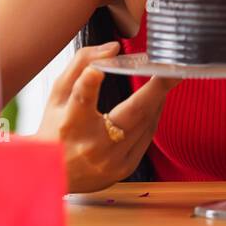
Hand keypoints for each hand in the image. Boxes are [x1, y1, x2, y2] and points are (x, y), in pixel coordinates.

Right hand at [33, 41, 179, 192]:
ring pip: (146, 122)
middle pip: (131, 113)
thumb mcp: (57, 96)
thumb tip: (112, 48)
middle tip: (173, 69)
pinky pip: (147, 136)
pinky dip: (153, 115)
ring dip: (159, 98)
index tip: (96, 71)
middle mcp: (93, 145)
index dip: (88, 85)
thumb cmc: (54, 131)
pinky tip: (157, 100)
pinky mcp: (126, 168)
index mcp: (71, 124)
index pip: (81, 101)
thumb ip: (80, 65)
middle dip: (156, 89)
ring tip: (167, 77)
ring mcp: (113, 160)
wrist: (53, 178)